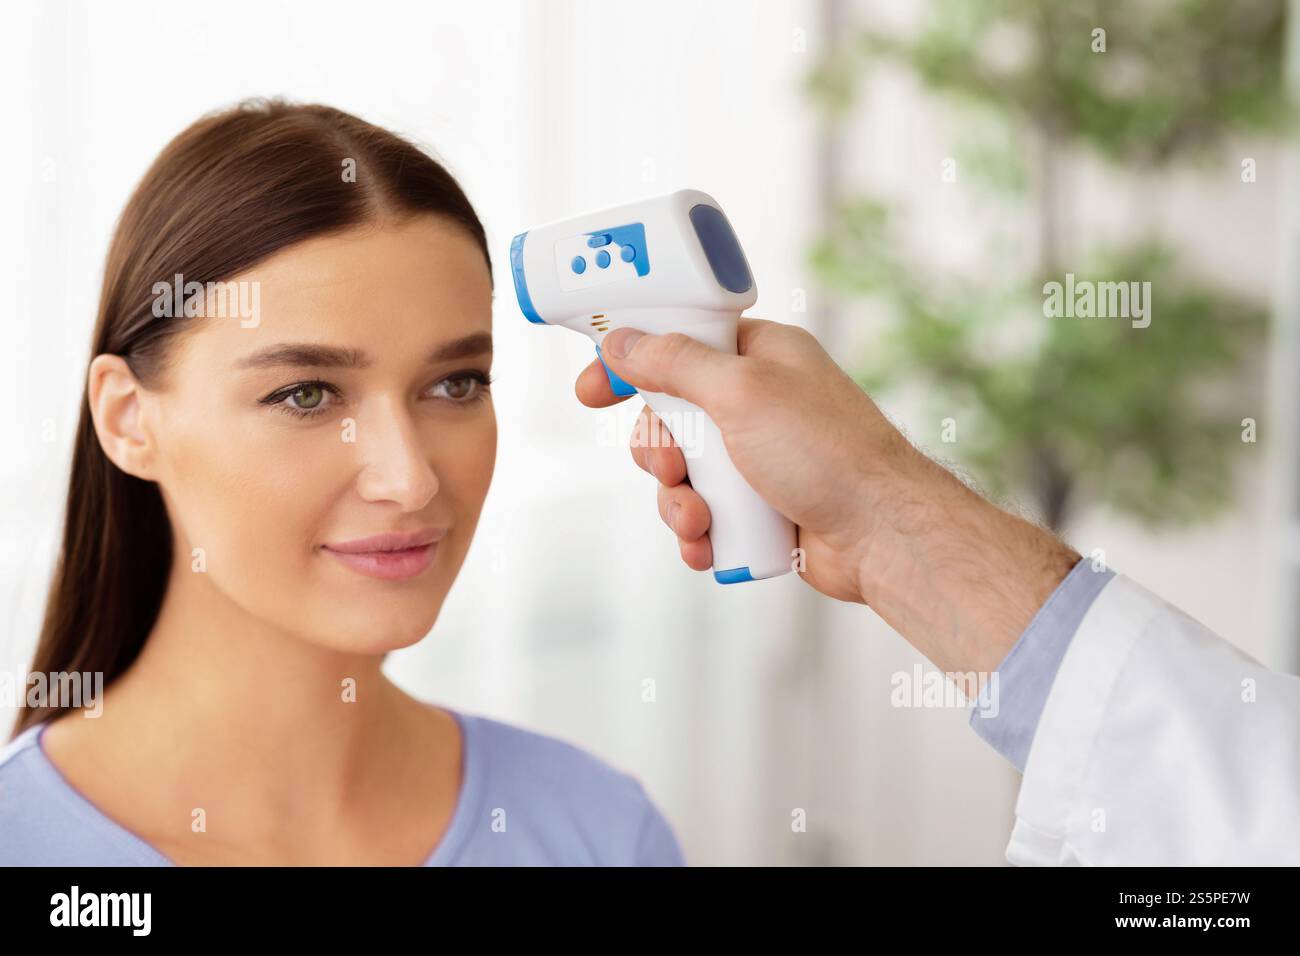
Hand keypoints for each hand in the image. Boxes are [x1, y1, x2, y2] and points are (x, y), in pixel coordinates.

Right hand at [575, 318, 897, 603]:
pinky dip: (697, 532)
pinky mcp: (759, 506)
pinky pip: (704, 514)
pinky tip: (707, 545)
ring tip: (700, 518)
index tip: (593, 389)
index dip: (631, 365)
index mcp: (759, 356)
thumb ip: (675, 363)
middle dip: (660, 451)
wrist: (882, 535)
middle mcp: (757, 402)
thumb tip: (623, 340)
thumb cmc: (828, 453)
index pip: (678, 344)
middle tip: (673, 465)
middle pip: (669, 416)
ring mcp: (757, 457)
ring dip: (677, 500)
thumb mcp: (742, 391)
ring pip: (681, 473)